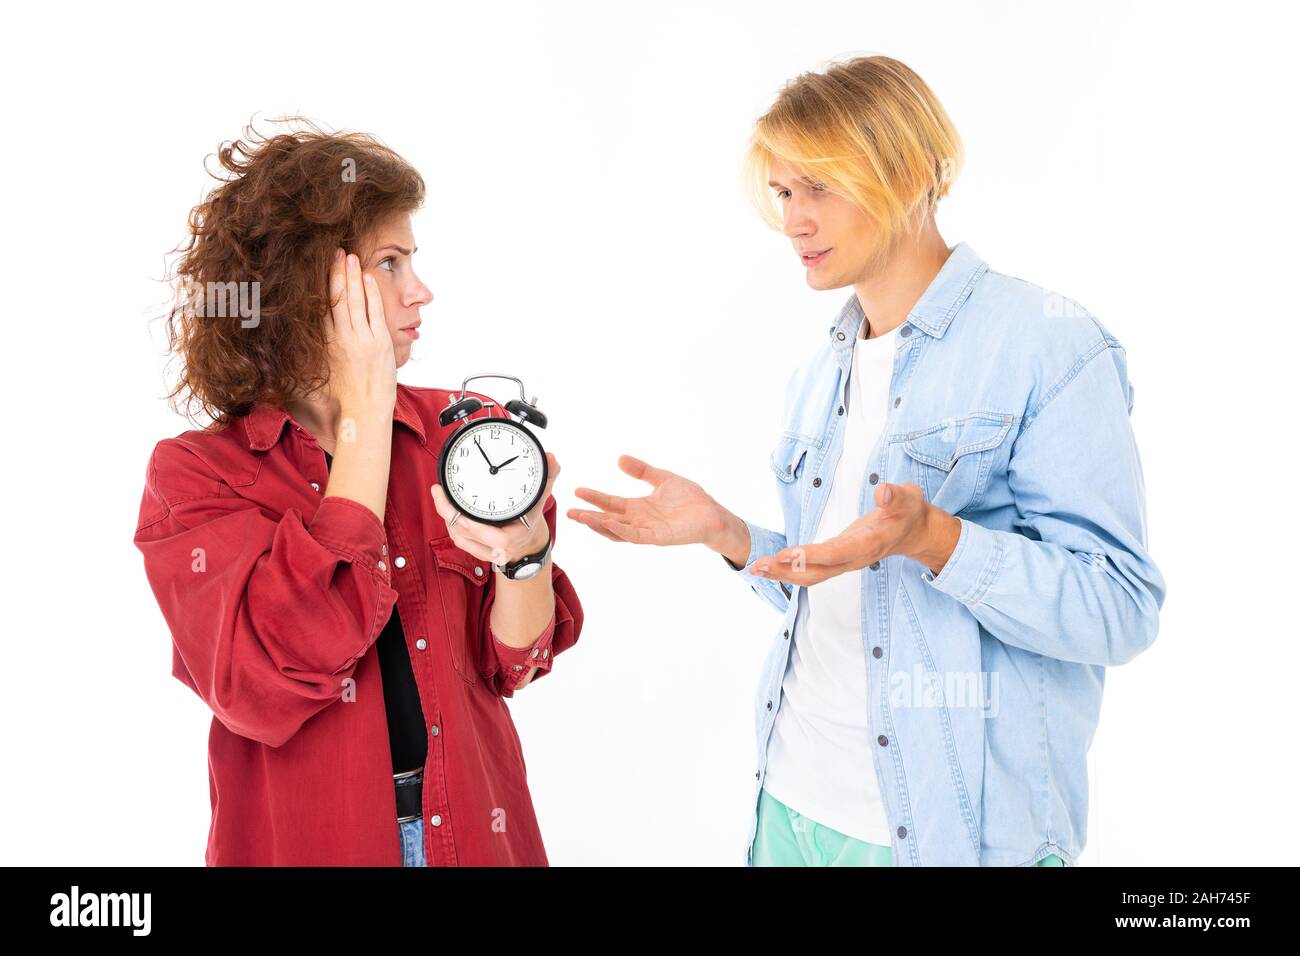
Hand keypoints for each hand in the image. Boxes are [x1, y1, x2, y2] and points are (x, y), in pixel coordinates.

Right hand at [324, 249, 396, 414]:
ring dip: (352, 276)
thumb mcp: (322, 369)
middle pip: (335, 297)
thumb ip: (317, 347)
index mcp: (325, 343)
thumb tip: (305, 333)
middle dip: (335, 271)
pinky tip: (368, 278)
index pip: (320, 306)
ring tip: (349, 256)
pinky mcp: (379, 343)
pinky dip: (371, 293)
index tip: (317, 266)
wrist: (363, 411)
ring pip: (354, 300)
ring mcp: (361, 339)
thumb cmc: (345, 394)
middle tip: (334, 251)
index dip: (320, 284)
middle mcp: (341, 338)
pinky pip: (374, 311)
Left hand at [430, 452, 560, 566]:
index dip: (475, 526)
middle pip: (468, 535)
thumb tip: (551, 458)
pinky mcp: (476, 549)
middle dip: (449, 513)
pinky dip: (450, 524)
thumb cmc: (531, 518)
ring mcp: (486, 551)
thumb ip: (547, 476)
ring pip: (460, 537)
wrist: (529, 541)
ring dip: (447, 517)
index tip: (461, 507)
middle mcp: (499, 548)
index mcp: (515, 537)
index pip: (496, 538)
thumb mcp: (540, 497)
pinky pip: (459, 539)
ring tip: (439, 495)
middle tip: (439, 491)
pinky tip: (445, 508)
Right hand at [566, 454, 735, 549]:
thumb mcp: (662, 478)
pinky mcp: (658, 537)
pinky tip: (609, 522)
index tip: (577, 491)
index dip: (594, 498)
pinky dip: (621, 530)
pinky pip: (636, 535)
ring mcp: (647, 531)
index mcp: (638, 508)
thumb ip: (641, 470)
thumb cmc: (690, 499)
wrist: (712, 513)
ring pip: (616, 530)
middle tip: (569, 512)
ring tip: (582, 517)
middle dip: (588, 516)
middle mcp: (639, 521)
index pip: (611, 503)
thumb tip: (620, 458)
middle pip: (608, 520)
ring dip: (599, 525)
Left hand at [750, 481, 959, 585]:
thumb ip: (895, 495)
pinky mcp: (839, 558)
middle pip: (818, 572)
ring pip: (813, 575)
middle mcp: (854, 557)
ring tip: (756, 568)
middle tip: (758, 566)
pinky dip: (790, 569)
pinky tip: (771, 566)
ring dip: (784, 574)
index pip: (836, 552)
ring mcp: (846, 561)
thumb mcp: (908, 497)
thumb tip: (881, 491)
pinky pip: (813, 569)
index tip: (786, 554)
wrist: (915, 532)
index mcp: (869, 543)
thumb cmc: (909, 511)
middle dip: (787, 571)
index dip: (811, 556)